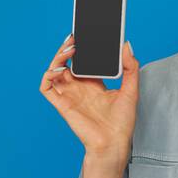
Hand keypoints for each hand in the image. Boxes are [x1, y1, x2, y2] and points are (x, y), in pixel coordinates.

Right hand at [39, 33, 138, 159]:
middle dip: (68, 48)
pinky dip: (48, 75)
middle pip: (67, 63)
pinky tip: (60, 69)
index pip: (84, 61)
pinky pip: (46, 87)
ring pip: (54, 71)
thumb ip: (130, 67)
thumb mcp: (131, 89)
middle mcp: (79, 88)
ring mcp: (69, 95)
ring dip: (58, 58)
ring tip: (70, 49)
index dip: (82, 48)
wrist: (114, 143)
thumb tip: (126, 45)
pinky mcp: (62, 104)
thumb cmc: (123, 121)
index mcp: (94, 84)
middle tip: (75, 37)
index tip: (85, 34)